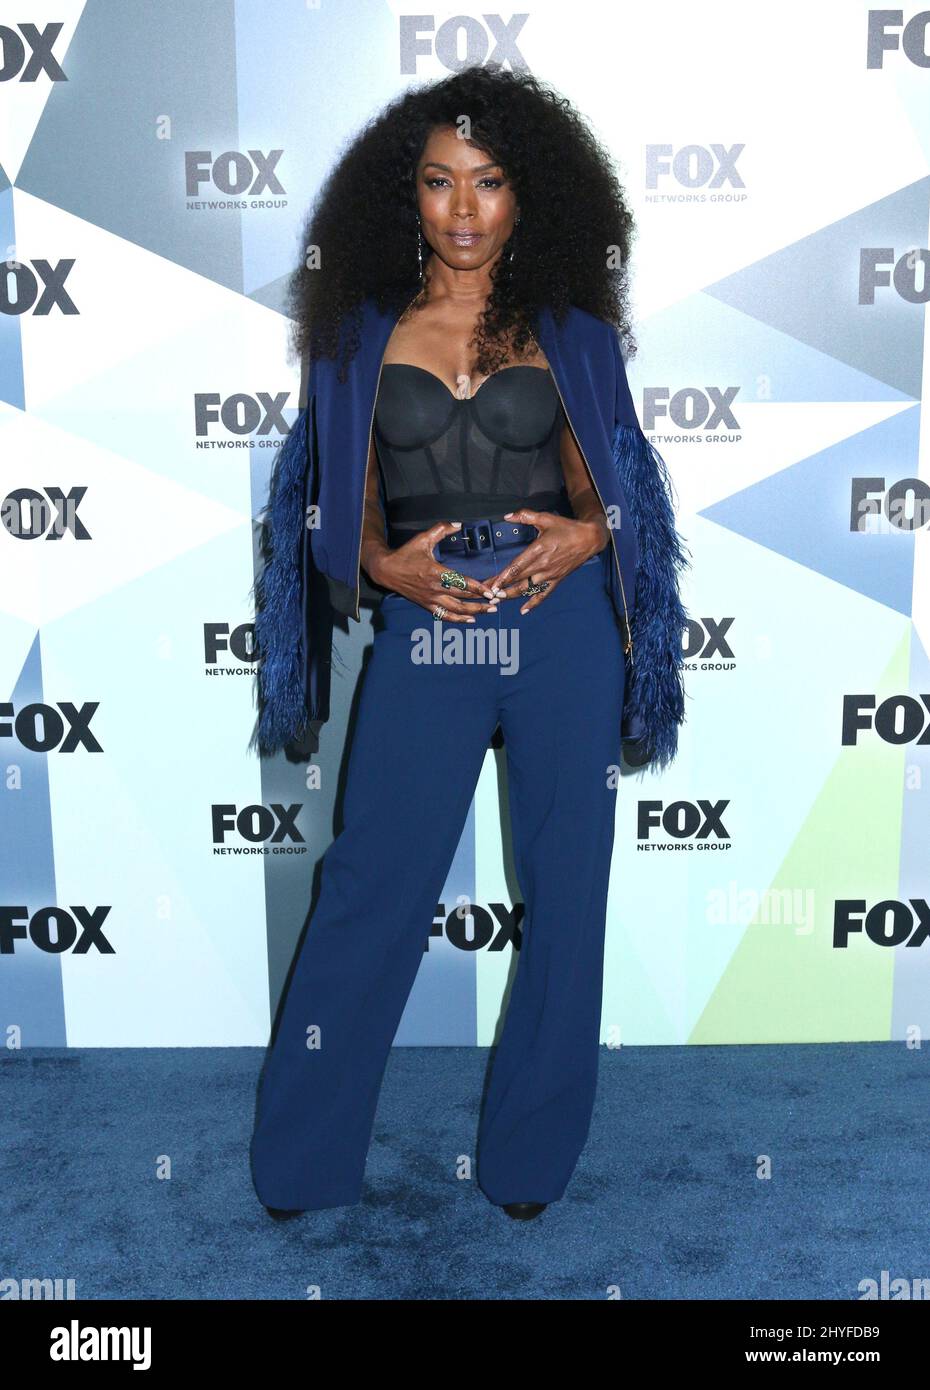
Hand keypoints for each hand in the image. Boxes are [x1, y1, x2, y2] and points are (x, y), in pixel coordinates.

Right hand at [369, 521, 500, 622]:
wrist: (386, 570)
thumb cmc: (405, 553)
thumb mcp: (422, 538)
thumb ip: (441, 529)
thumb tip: (458, 524)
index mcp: (435, 572)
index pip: (461, 582)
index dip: (477, 588)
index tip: (491, 591)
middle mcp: (434, 588)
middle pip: (463, 598)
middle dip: (482, 600)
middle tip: (498, 599)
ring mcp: (430, 599)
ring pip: (456, 609)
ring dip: (475, 611)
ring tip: (490, 610)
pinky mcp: (426, 605)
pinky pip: (444, 615)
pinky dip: (458, 619)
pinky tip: (471, 619)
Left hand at [480, 510, 609, 613]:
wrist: (589, 539)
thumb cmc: (567, 528)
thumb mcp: (546, 518)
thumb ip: (525, 516)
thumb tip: (507, 516)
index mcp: (538, 550)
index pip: (517, 567)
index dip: (503, 577)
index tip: (492, 584)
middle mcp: (543, 565)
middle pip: (518, 580)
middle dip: (501, 588)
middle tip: (486, 594)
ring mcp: (550, 575)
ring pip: (528, 589)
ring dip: (512, 596)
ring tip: (498, 600)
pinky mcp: (556, 580)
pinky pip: (544, 594)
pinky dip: (533, 603)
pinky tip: (523, 610)